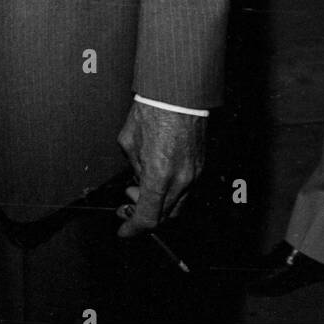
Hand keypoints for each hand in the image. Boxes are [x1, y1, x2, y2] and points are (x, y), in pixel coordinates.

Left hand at [116, 99, 204, 236]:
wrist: (178, 93)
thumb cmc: (152, 111)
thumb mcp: (129, 142)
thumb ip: (133, 168)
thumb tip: (137, 180)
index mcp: (159, 176)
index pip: (148, 218)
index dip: (133, 228)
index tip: (123, 230)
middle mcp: (180, 180)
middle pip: (163, 217)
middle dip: (142, 215)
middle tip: (127, 204)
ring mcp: (193, 175)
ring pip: (176, 206)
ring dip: (157, 205)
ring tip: (139, 187)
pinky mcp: (200, 167)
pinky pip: (184, 191)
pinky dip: (168, 192)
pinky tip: (156, 177)